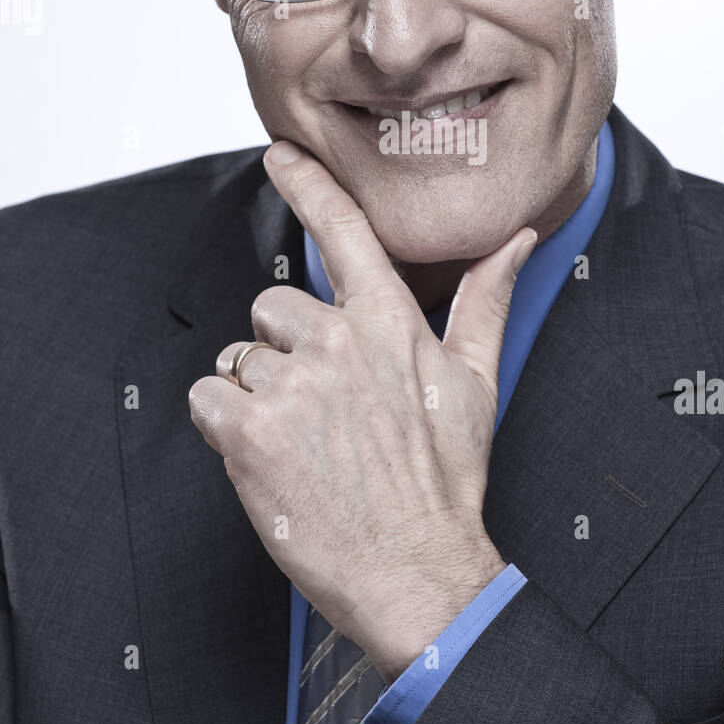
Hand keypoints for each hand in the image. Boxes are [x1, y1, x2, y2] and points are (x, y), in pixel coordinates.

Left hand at [188, 139, 535, 682]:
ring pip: (239, 359)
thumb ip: (486, 299)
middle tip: (321, 410)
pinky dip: (223, 428)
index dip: (310, 185)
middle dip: (283, 351)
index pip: (345, 232)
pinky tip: (268, 459)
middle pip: (271, 306)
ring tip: (303, 445)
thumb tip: (516, 238)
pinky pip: (207, 398)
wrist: (416, 570)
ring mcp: (292, 384)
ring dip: (257, 397)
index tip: (281, 153)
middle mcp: (339, 340)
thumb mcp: (476, 382)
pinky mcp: (249, 429)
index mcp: (391, 323)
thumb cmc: (444, 481)